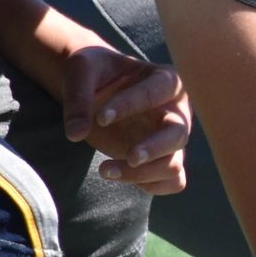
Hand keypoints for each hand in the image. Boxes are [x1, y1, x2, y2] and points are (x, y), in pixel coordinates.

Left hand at [61, 44, 193, 192]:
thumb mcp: (81, 71)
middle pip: (179, 134)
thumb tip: (76, 134)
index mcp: (166, 79)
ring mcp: (172, 138)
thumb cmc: (95, 72)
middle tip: (129, 157)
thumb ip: (78, 97)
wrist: (98, 87)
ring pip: (174, 164)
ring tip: (104, 170)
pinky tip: (120, 176)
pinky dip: (151, 185)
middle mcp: (177, 111)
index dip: (130, 106)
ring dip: (142, 174)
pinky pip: (173, 181)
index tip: (100, 118)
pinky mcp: (163, 158)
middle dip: (154, 149)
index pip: (156, 92)